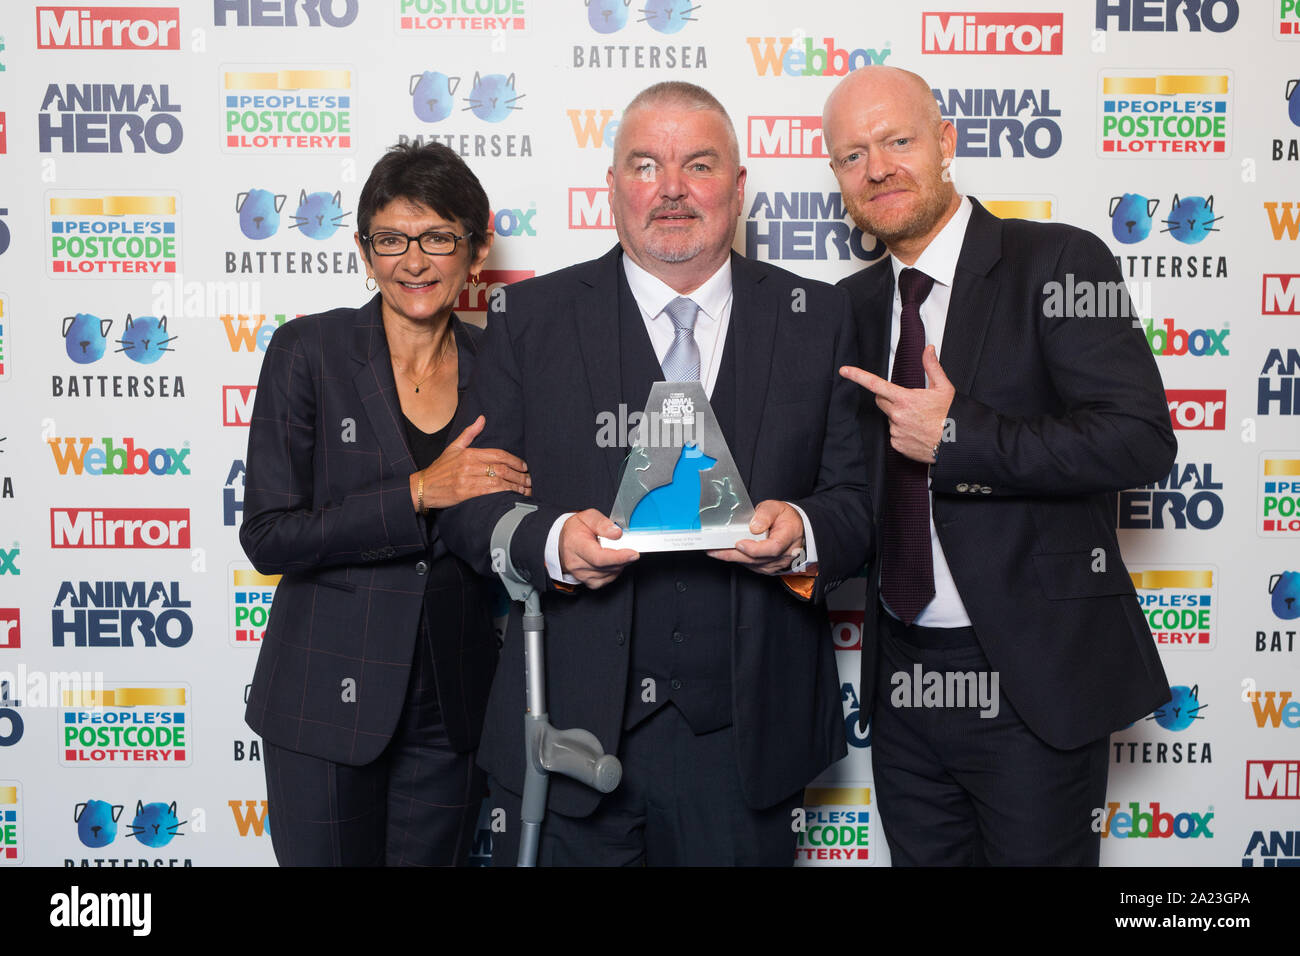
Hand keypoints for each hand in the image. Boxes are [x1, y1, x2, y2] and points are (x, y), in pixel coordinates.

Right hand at [412, 415, 531, 510]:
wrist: (424, 487)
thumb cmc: (440, 468)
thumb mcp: (453, 447)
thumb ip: (469, 433)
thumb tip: (482, 418)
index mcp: (469, 453)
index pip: (498, 454)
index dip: (514, 461)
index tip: (524, 467)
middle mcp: (469, 465)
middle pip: (501, 468)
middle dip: (519, 475)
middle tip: (529, 480)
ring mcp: (467, 479)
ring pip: (498, 481)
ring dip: (515, 486)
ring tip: (525, 490)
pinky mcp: (466, 493)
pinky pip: (490, 492)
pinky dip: (504, 494)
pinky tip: (512, 496)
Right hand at [559, 509, 637, 588]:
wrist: (564, 542)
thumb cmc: (576, 529)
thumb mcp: (588, 516)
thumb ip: (603, 523)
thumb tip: (617, 533)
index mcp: (576, 544)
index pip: (599, 557)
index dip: (618, 557)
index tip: (633, 554)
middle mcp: (576, 563)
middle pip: (606, 567)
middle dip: (623, 559)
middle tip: (628, 549)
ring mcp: (581, 574)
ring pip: (609, 574)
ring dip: (619, 564)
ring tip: (615, 551)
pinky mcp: (587, 581)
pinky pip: (607, 580)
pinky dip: (614, 571)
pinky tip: (611, 561)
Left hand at [707, 500, 805, 573]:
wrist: (795, 529)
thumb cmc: (785, 518)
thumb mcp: (776, 507)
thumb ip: (765, 514)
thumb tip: (754, 527)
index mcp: (788, 537)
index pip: (773, 548)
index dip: (755, 548)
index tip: (740, 543)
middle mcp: (784, 554)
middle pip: (758, 559)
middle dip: (734, 554)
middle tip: (715, 549)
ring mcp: (776, 563)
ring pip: (753, 565)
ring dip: (733, 558)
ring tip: (715, 551)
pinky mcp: (768, 568)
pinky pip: (752, 566)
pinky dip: (739, 560)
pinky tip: (727, 553)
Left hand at [840, 345, 954, 462]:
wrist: (957, 443)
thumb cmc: (952, 415)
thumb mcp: (944, 387)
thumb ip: (932, 366)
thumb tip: (928, 349)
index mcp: (905, 399)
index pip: (875, 384)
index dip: (857, 376)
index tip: (844, 370)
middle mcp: (897, 415)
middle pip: (881, 401)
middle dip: (889, 398)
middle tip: (909, 402)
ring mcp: (896, 431)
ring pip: (889, 419)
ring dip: (899, 417)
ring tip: (919, 421)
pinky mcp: (897, 445)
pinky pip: (894, 435)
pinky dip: (902, 432)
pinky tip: (917, 432)